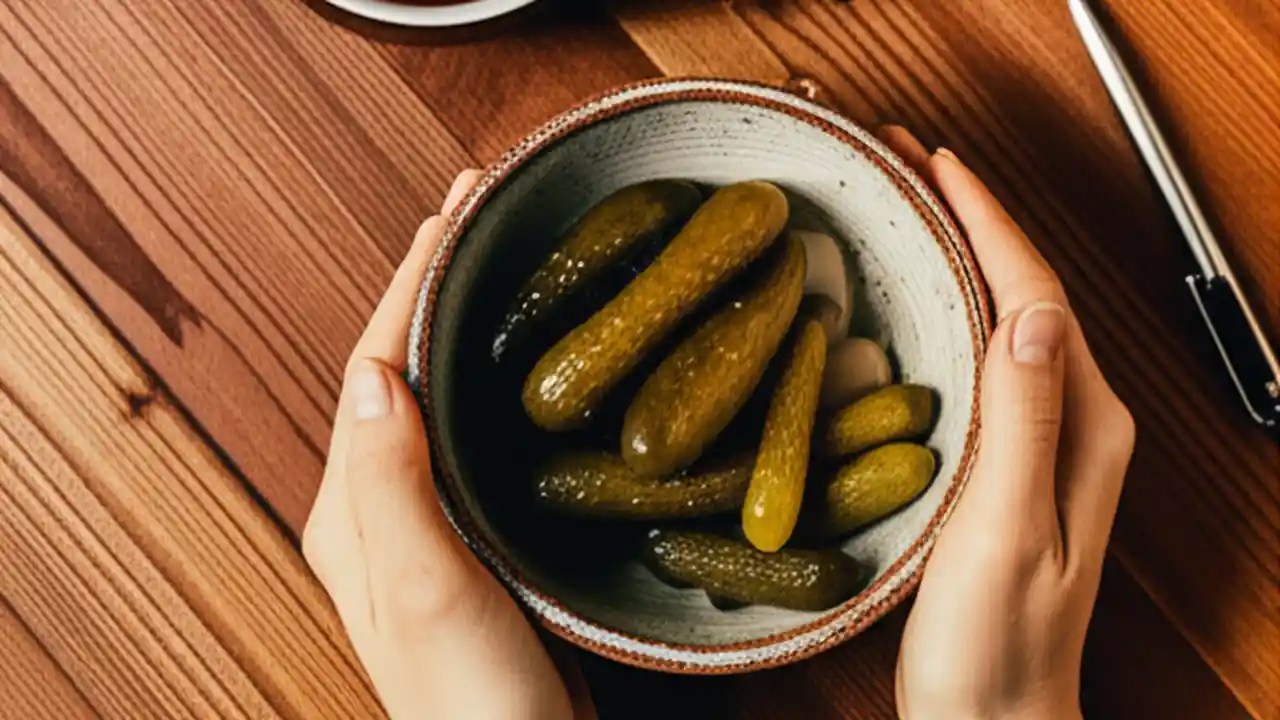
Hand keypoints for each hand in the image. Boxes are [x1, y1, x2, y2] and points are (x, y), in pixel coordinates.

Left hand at [302, 170, 587, 719]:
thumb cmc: (470, 697)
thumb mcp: (424, 585)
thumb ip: (389, 480)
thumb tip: (374, 370)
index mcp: (354, 505)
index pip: (375, 361)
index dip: (413, 276)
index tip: (458, 207)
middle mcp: (382, 505)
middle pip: (404, 364)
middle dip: (437, 279)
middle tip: (484, 207)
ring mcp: (431, 520)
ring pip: (445, 392)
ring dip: (467, 317)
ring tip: (506, 255)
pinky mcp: (481, 538)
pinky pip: (481, 431)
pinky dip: (503, 373)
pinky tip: (538, 357)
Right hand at [879, 128, 1135, 717]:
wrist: (993, 718)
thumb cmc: (997, 643)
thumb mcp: (1010, 526)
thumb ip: (1025, 418)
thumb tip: (1029, 309)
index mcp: (1085, 426)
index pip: (1037, 293)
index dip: (988, 221)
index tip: (936, 163)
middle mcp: (1074, 421)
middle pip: (1026, 291)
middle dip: (973, 218)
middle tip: (908, 164)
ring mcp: (1043, 441)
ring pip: (1005, 318)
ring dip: (962, 255)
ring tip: (909, 208)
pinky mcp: (1008, 461)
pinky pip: (984, 358)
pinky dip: (950, 308)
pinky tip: (916, 298)